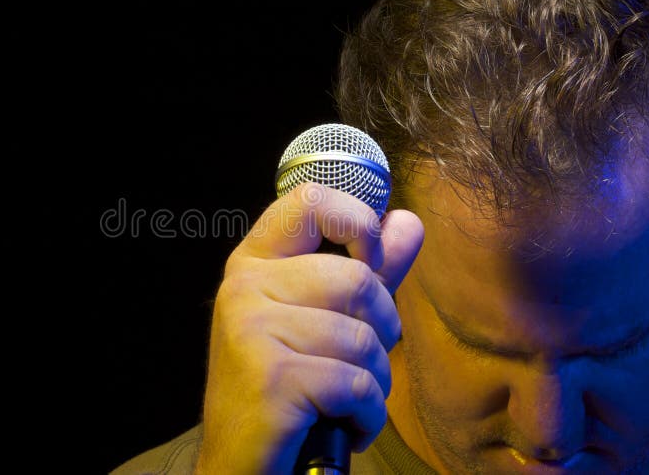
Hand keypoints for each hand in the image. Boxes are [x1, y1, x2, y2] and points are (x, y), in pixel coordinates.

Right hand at [195, 183, 423, 473]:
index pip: (310, 200)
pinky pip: (356, 383)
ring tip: (349, 400)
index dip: (358, 221)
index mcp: (255, 263)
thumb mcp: (322, 319)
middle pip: (357, 280)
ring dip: (376, 381)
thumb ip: (367, 269)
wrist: (240, 463)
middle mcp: (245, 286)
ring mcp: (251, 329)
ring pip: (363, 336)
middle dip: (383, 331)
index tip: (371, 261)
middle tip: (359, 363)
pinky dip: (367, 415)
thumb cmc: (284, 387)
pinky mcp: (269, 377)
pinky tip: (346, 425)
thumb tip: (408, 220)